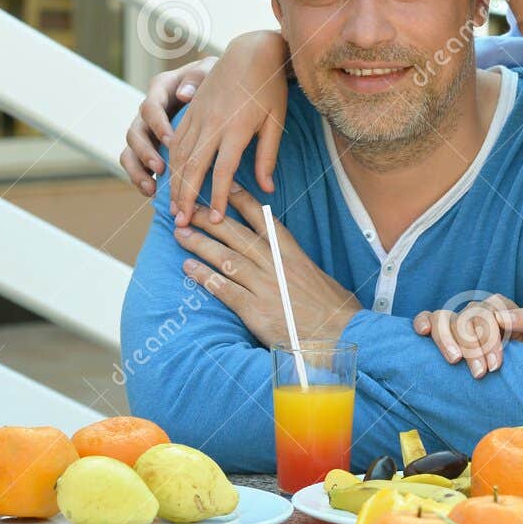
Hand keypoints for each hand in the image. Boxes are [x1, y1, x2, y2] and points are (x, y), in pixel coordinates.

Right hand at [121, 57, 215, 195]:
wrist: (221, 82)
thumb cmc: (216, 76)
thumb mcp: (211, 70)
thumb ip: (197, 78)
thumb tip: (183, 94)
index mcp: (162, 88)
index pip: (151, 106)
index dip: (157, 124)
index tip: (170, 140)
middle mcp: (149, 110)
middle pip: (135, 131)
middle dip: (145, 152)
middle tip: (160, 167)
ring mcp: (147, 129)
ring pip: (130, 151)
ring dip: (138, 169)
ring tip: (151, 186)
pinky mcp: (150, 146)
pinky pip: (136, 163)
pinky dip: (141, 177)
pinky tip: (151, 192)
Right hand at [168, 31, 289, 227]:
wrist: (251, 53)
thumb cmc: (269, 89)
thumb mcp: (275, 123)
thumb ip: (268, 157)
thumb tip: (267, 190)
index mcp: (236, 129)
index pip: (222, 172)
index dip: (216, 198)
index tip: (214, 219)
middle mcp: (212, 123)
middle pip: (193, 167)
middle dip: (186, 197)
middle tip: (182, 223)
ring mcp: (198, 115)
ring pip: (179, 155)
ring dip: (174, 183)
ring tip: (174, 207)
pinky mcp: (191, 109)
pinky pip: (175, 139)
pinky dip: (171, 161)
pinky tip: (170, 177)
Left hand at [176, 187, 359, 346]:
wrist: (341, 336)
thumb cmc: (336, 312)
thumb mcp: (320, 279)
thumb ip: (300, 268)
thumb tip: (293, 265)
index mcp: (294, 256)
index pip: (265, 221)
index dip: (243, 202)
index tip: (226, 188)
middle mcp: (278, 266)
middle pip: (238, 236)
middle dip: (211, 220)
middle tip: (189, 209)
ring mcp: (266, 287)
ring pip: (227, 258)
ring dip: (201, 245)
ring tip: (181, 235)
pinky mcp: (257, 311)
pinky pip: (225, 290)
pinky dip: (205, 278)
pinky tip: (188, 269)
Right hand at [412, 295, 522, 377]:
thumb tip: (502, 317)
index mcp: (500, 306)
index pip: (489, 315)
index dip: (491, 340)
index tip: (496, 365)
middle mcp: (477, 310)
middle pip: (467, 320)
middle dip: (472, 347)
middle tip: (479, 373)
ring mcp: (460, 318)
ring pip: (445, 319)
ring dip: (447, 339)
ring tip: (454, 360)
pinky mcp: (445, 328)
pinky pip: (429, 317)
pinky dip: (423, 321)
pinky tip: (422, 332)